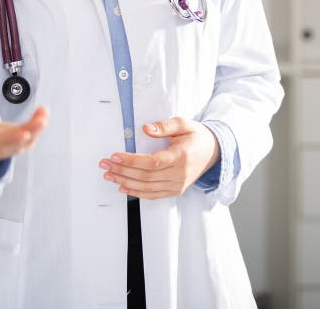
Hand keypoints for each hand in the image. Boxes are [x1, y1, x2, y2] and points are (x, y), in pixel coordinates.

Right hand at [0, 85, 48, 162]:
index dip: (10, 140)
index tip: (23, 135)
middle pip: (13, 145)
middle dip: (26, 136)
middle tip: (36, 127)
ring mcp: (8, 144)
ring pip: (25, 141)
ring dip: (36, 129)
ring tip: (44, 114)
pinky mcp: (17, 138)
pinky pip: (30, 134)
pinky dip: (38, 124)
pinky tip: (44, 112)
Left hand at [99, 117, 219, 199]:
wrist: (213, 152)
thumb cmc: (197, 136)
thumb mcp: (184, 124)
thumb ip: (165, 126)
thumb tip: (146, 128)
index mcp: (181, 156)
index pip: (152, 162)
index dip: (131, 161)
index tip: (115, 155)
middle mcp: (179, 174)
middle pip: (145, 176)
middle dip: (122, 170)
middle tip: (105, 164)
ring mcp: (178, 185)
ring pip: (147, 188)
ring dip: (125, 182)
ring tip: (109, 175)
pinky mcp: (175, 190)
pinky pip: (153, 195)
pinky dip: (137, 193)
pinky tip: (123, 187)